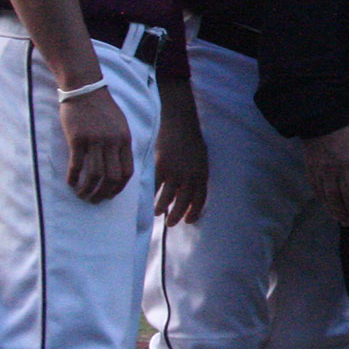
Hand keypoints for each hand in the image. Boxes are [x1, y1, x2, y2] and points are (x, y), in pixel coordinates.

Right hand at [60, 86, 132, 202]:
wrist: (85, 89)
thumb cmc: (102, 107)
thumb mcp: (120, 124)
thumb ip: (121, 143)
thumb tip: (120, 163)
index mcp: (125, 140)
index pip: (127, 171)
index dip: (119, 187)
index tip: (111, 195)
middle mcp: (112, 142)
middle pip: (112, 177)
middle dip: (104, 193)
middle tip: (95, 201)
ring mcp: (95, 141)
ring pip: (94, 174)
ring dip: (88, 189)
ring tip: (82, 195)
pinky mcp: (77, 139)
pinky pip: (77, 165)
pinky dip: (73, 178)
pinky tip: (70, 184)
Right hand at [152, 88, 208, 225]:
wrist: (180, 124)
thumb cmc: (191, 140)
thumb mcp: (200, 160)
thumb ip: (196, 175)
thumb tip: (188, 190)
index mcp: (202, 175)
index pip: (200, 200)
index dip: (194, 212)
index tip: (188, 221)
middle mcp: (190, 178)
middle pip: (183, 204)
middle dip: (176, 216)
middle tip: (170, 223)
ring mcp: (175, 173)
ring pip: (167, 199)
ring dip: (161, 208)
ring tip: (157, 213)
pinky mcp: (160, 168)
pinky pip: (154, 187)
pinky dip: (150, 196)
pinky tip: (146, 200)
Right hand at [306, 123, 348, 224]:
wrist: (322, 118)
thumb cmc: (347, 131)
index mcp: (345, 165)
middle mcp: (329, 171)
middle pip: (334, 197)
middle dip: (341, 212)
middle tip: (347, 223)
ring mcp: (317, 169)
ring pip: (322, 195)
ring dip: (330, 208)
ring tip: (337, 217)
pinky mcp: (309, 167)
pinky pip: (313, 186)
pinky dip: (319, 197)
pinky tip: (324, 203)